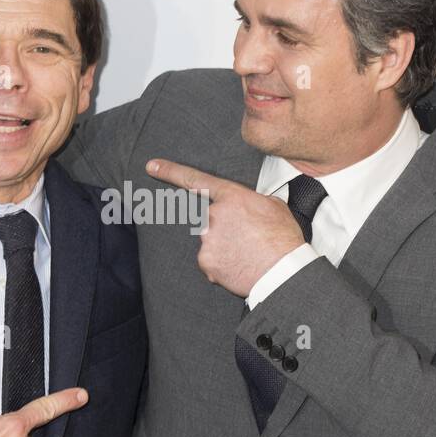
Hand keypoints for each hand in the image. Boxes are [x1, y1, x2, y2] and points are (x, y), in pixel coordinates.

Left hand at [145, 158, 303, 297]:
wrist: (283, 271)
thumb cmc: (283, 238)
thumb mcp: (274, 206)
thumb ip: (252, 200)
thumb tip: (249, 205)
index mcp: (231, 197)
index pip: (195, 180)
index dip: (170, 171)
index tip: (152, 165)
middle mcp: (214, 215)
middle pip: (211, 221)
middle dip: (225, 230)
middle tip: (247, 240)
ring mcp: (207, 239)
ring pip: (211, 242)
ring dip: (226, 248)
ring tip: (248, 254)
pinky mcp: (206, 262)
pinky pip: (211, 261)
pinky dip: (223, 265)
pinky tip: (240, 265)